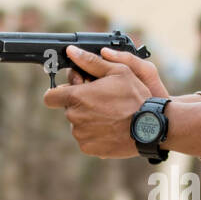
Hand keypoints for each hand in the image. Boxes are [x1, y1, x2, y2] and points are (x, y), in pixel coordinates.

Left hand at [43, 46, 169, 157]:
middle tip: (102, 101)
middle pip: (68, 109)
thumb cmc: (135, 97)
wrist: (150, 127)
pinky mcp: (89, 148)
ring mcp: (81, 135)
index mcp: (77, 97)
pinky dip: (95, 135)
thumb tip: (71, 51)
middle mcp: (74, 117)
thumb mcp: (117, 71)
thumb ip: (90, 61)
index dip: (59, 93)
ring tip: (110, 116)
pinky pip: (86, 139)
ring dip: (88, 120)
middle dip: (80, 105)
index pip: (50, 97)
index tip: (72, 92)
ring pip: (78, 125)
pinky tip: (111, 128)